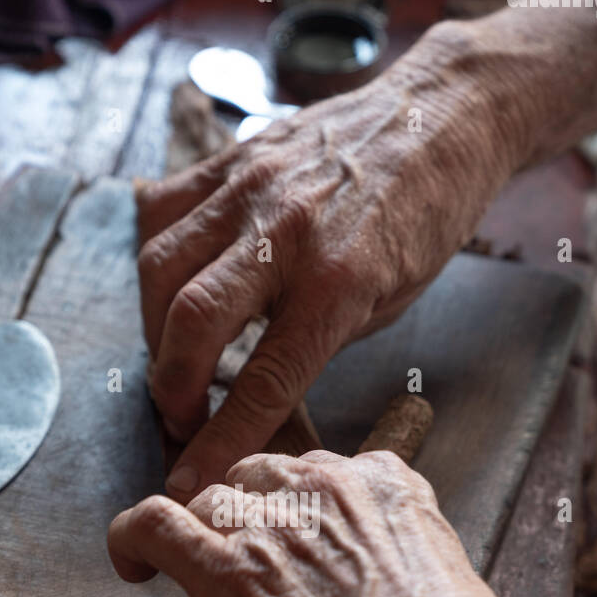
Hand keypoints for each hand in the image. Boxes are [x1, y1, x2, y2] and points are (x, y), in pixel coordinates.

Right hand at [137, 23, 529, 499]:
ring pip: (159, 265)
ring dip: (154, 328)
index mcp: (339, 282)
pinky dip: (155, 258)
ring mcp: (251, 188)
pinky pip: (163, 210)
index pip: (263, 382)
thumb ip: (317, 342)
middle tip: (178, 416)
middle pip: (189, 320)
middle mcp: (286, 232)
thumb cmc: (425, 219)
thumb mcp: (390, 303)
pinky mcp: (232, 157)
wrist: (442, 116)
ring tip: (175, 356)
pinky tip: (172, 285)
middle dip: (171, 385)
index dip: (219, 441)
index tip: (191, 480)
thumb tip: (256, 393)